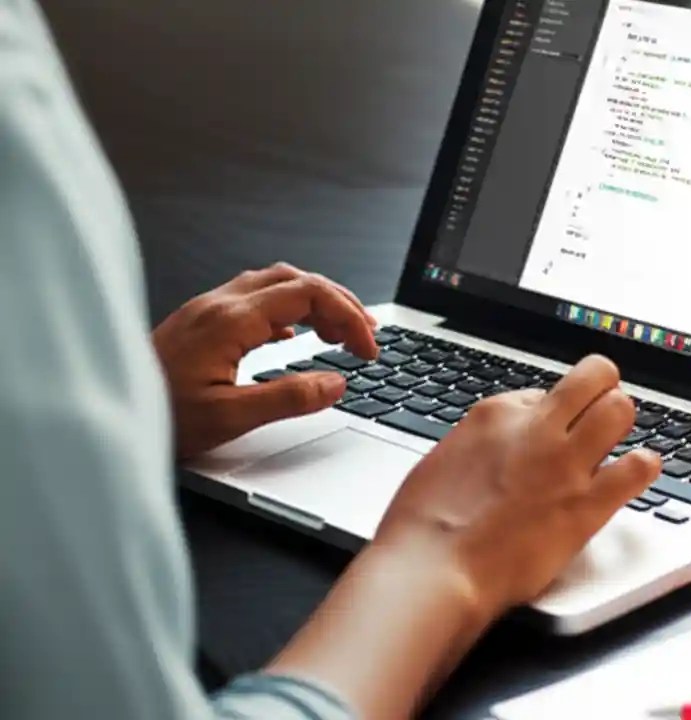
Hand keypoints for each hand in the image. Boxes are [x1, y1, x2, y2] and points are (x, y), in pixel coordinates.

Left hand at [152, 263, 377, 459]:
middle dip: (339, 303)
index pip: (308, 294)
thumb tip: (336, 383)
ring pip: (275, 284)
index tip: (367, 347)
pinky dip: (288, 310)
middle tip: (364, 337)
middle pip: (296, 280)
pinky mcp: (200, 323)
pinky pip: (255, 299)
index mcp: (230, 321)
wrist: (99, 417)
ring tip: (339, 331)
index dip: (348, 315)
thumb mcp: (230, 418)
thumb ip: (289, 398)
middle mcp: (218, 305)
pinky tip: (294, 336)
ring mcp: (206, 310)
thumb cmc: (157, 418)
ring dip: (315, 302)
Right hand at [374, 354, 662, 617]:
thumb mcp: (443, 459)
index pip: (545, 394)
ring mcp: (567, 464)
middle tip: (601, 409)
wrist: (434, 571)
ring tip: (617, 439)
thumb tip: (499, 448)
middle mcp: (537, 429)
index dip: (551, 415)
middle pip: (594, 378)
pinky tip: (638, 471)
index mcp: (496, 414)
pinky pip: (638, 467)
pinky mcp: (588, 504)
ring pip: (621, 409)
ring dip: (622, 421)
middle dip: (602, 389)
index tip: (551, 432)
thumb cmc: (424, 527)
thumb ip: (482, 445)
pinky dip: (644, 466)